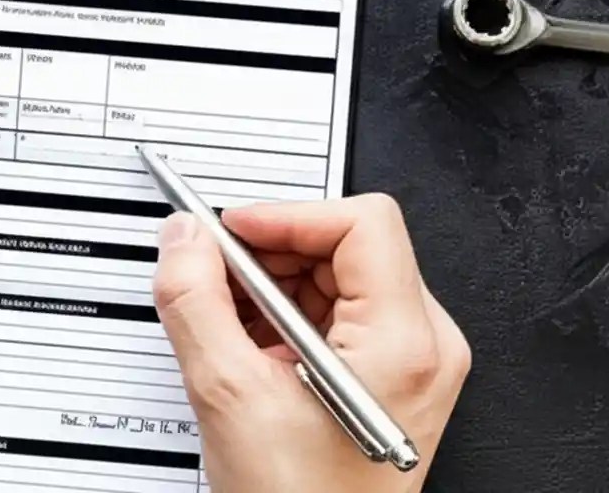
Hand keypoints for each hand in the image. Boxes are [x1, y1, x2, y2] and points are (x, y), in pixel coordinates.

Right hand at [153, 194, 470, 492]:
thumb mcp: (227, 393)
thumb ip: (195, 300)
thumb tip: (184, 239)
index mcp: (403, 342)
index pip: (359, 222)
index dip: (287, 216)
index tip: (233, 230)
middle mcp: (424, 345)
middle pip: (348, 246)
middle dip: (272, 254)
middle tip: (217, 273)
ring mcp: (412, 362)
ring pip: (339, 278)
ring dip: (274, 287)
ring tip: (230, 322)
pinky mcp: (392, 377)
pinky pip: (339, 314)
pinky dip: (286, 317)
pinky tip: (250, 347)